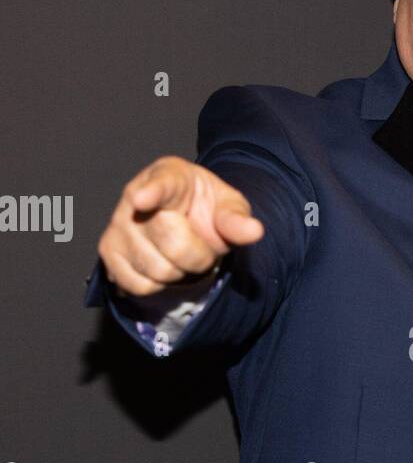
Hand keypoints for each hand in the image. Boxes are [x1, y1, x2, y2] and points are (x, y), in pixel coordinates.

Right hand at [96, 155, 263, 297]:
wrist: (183, 220)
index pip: (160, 185)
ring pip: (157, 270)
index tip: (142, 198)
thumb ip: (237, 218)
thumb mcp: (228, 206)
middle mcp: (134, 196)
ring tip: (181, 253)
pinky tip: (162, 264)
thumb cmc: (206, 208)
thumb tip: (254, 231)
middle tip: (200, 244)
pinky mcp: (108, 253)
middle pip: (172, 243)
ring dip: (180, 271)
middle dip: (198, 255)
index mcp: (169, 176)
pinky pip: (140, 285)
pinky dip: (159, 285)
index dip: (151, 193)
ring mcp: (117, 225)